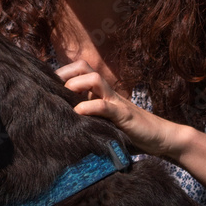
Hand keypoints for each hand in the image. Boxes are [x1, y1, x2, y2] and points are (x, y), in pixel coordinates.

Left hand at [55, 60, 182, 158]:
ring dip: (77, 84)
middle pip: (84, 67)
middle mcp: (107, 92)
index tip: (44, 85)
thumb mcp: (104, 124)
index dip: (60, 74)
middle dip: (65, 72)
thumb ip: (88, 120)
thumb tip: (60, 126)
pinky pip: (105, 105)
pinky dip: (90, 107)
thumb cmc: (130, 134)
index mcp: (100, 93)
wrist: (161, 138)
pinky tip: (78, 113)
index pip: (78, 72)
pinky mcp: (124, 115)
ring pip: (95, 78)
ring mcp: (116, 101)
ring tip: (66, 96)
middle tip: (52, 88)